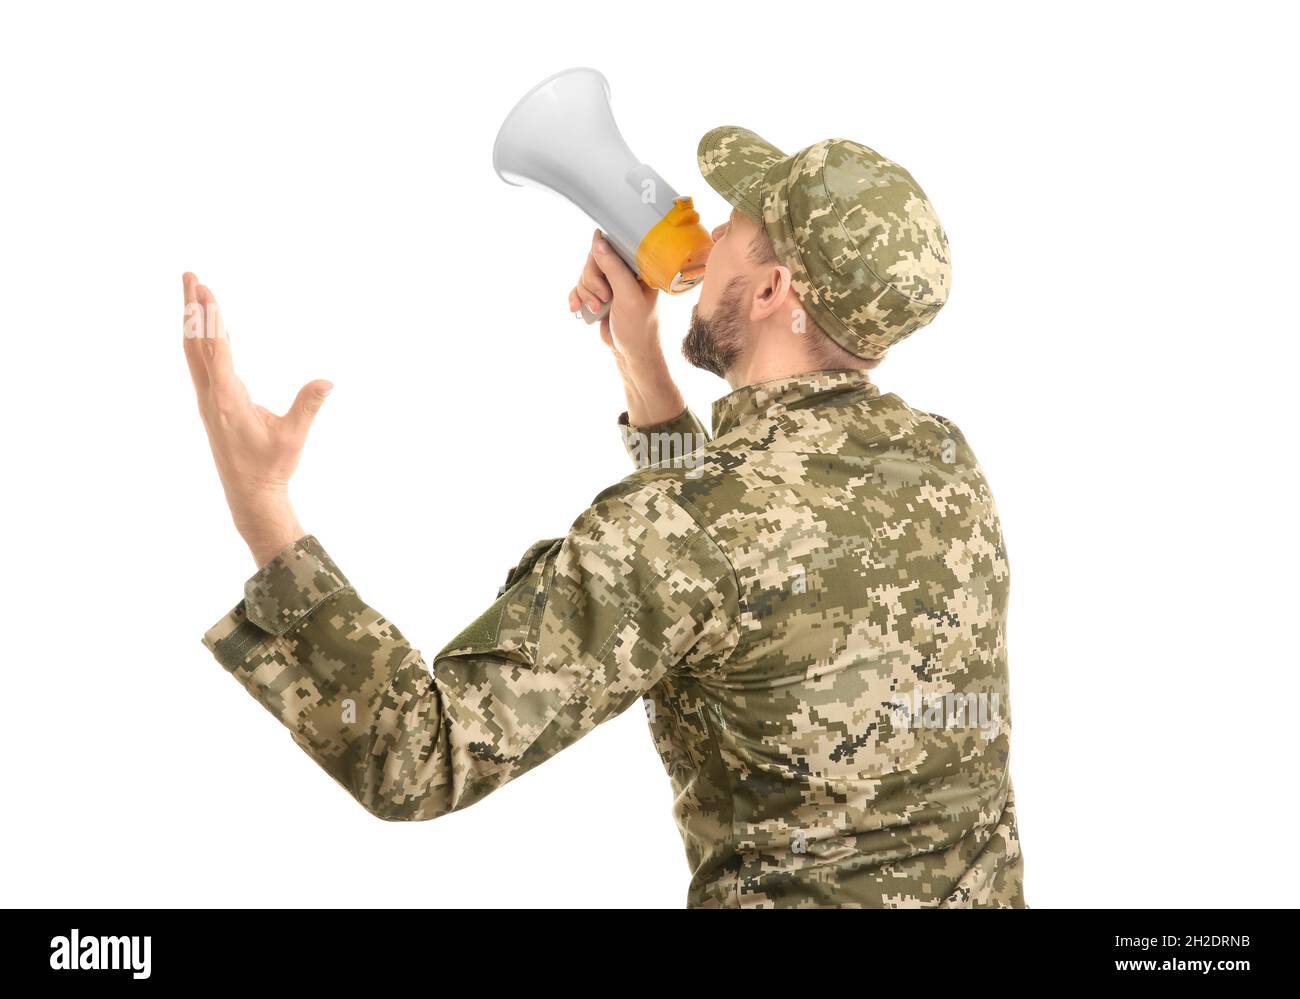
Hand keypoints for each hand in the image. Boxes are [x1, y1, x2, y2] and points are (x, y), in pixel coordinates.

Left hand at [181, 272, 331, 566]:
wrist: (250, 494)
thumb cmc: (272, 466)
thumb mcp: (293, 437)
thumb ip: (307, 406)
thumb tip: (327, 381)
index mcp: (228, 400)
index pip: (216, 350)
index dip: (211, 319)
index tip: (206, 290)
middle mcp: (211, 396)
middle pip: (194, 342)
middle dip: (191, 307)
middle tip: (189, 274)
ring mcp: (207, 400)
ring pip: (192, 352)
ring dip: (191, 320)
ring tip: (192, 292)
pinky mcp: (211, 404)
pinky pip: (199, 363)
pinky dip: (198, 339)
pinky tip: (203, 330)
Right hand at [567, 231, 683, 424]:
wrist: (631, 355)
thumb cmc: (638, 328)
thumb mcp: (628, 296)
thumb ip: (613, 268)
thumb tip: (597, 241)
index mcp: (639, 267)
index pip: (613, 247)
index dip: (602, 259)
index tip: (605, 280)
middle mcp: (625, 273)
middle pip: (594, 260)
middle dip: (592, 281)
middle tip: (604, 298)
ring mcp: (611, 284)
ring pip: (585, 275)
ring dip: (586, 293)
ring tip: (598, 309)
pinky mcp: (600, 296)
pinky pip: (579, 288)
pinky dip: (577, 298)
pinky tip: (577, 309)